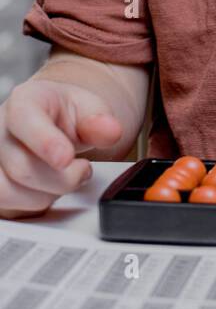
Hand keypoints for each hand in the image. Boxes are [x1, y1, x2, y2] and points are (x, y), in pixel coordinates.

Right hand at [0, 78, 123, 217]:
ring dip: (45, 195)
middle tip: (82, 169)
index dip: (45, 142)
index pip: (24, 119)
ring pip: (8, 192)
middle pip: (21, 167)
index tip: (67, 158)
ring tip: (63, 180)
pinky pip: (7, 207)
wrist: (55, 123)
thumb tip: (111, 131)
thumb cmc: (66, 115)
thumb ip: (99, 120)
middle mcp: (0, 129)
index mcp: (24, 102)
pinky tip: (47, 190)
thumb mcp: (89, 108)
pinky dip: (32, 205)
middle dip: (61, 179)